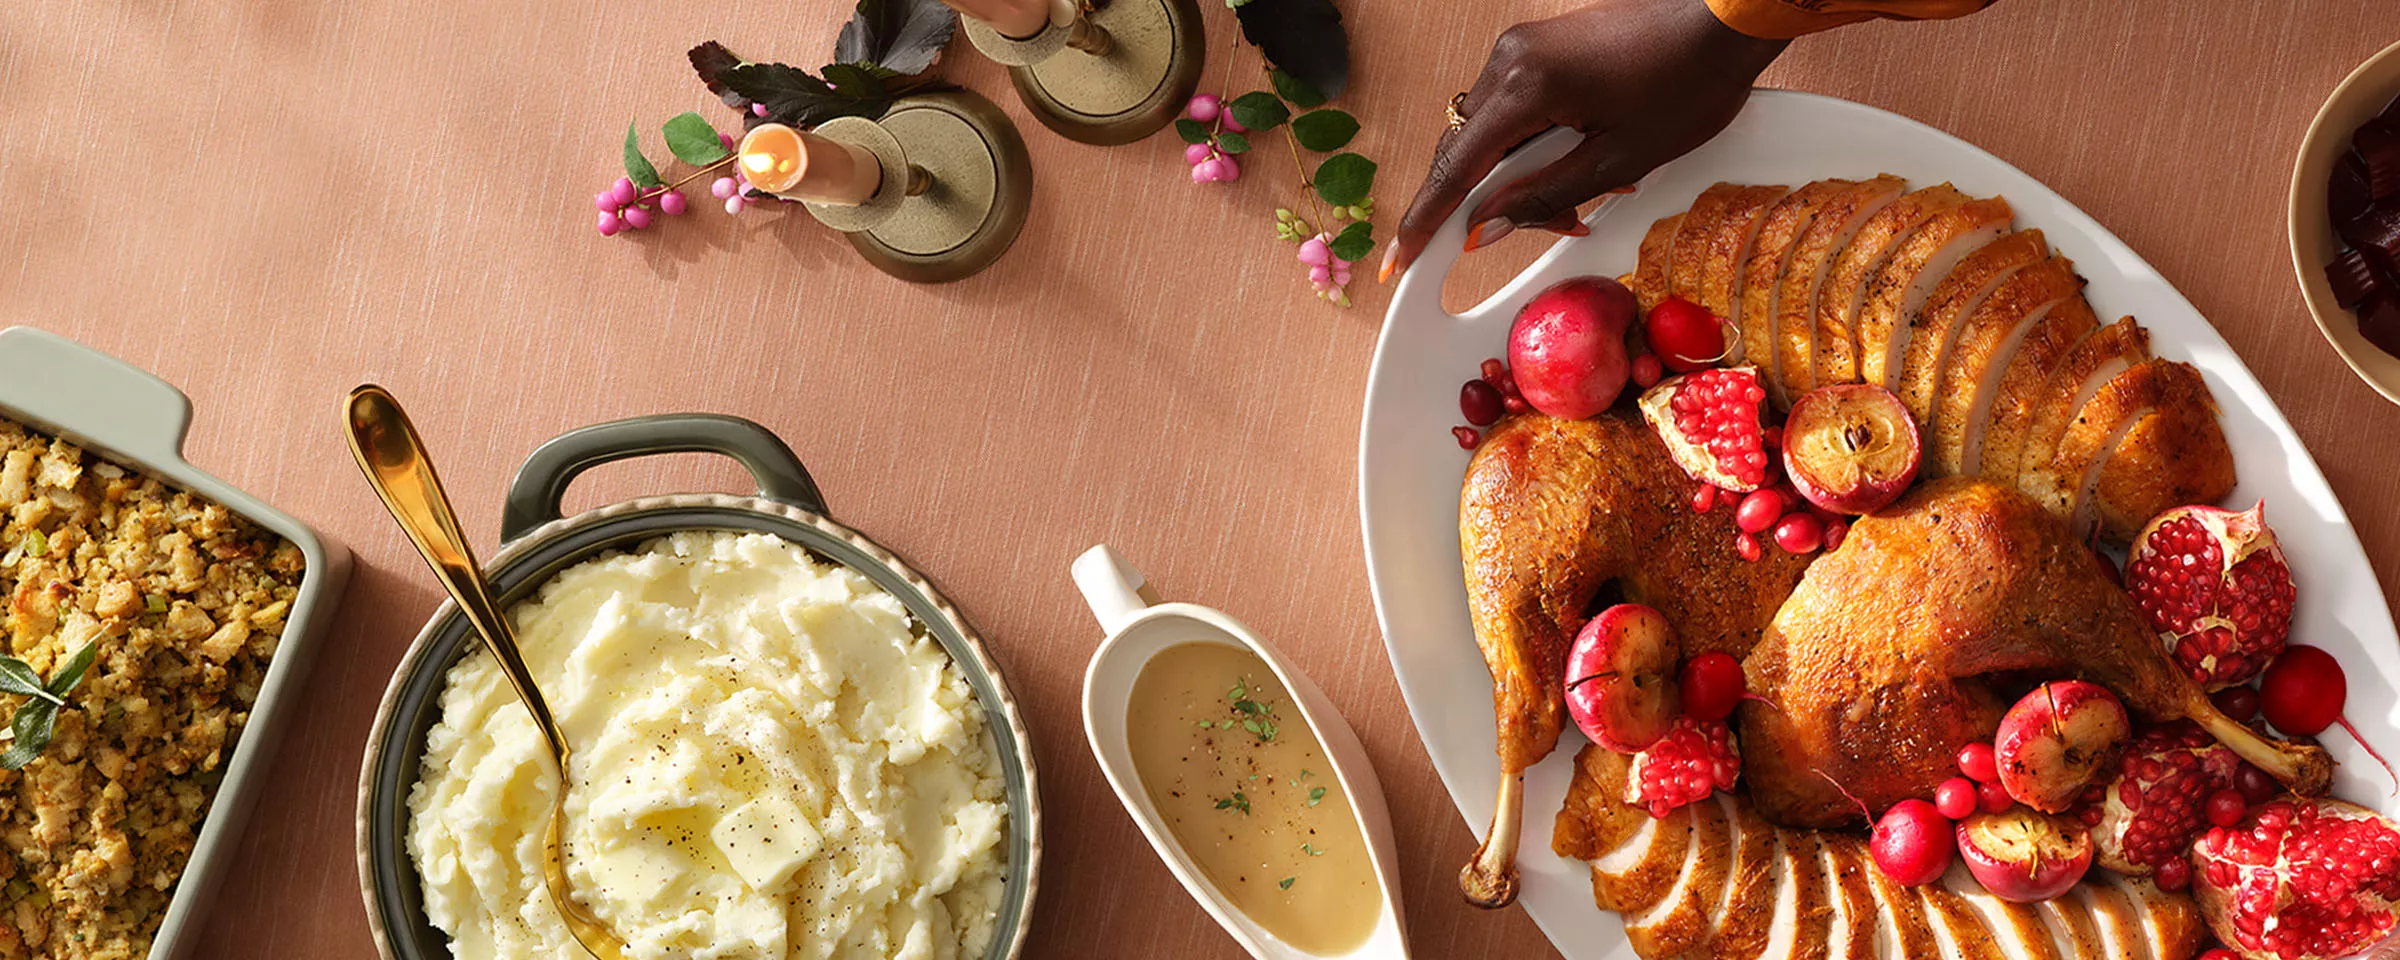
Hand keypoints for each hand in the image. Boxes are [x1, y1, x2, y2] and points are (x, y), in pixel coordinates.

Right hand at [1383, 0, 1786, 280]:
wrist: (1721, 22)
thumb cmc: (1686, 82)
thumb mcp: (1617, 159)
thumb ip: (1543, 197)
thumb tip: (1487, 228)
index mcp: (1524, 87)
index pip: (1455, 168)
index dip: (1425, 221)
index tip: (1400, 258)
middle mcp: (1508, 60)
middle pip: (1469, 152)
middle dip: (1497, 202)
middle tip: (1557, 228)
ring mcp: (1519, 49)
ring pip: (1492, 135)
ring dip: (1521, 175)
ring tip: (1581, 199)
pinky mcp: (1536, 49)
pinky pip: (1512, 110)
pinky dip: (1532, 147)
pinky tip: (1575, 164)